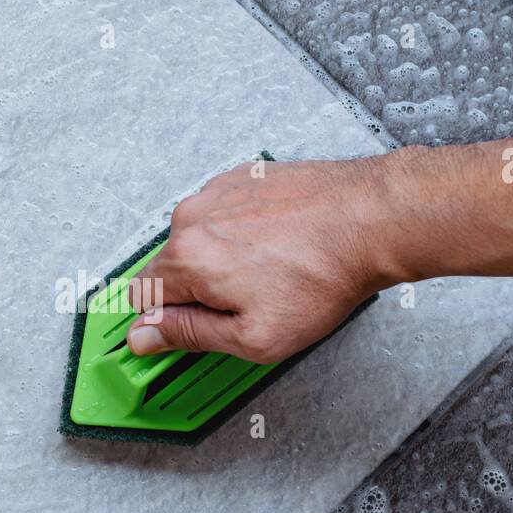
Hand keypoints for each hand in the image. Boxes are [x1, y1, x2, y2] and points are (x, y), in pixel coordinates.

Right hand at [126, 156, 402, 362]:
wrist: (372, 218)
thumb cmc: (323, 275)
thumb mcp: (252, 336)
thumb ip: (188, 335)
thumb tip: (144, 335)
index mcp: (186, 258)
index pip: (140, 297)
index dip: (162, 320)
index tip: (184, 330)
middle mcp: (192, 217)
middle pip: (170, 266)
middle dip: (197, 290)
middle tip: (245, 305)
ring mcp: (217, 191)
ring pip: (197, 239)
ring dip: (221, 259)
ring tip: (270, 272)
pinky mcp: (242, 177)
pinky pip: (223, 214)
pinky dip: (241, 232)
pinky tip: (277, 246)